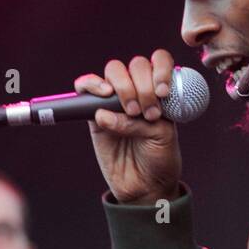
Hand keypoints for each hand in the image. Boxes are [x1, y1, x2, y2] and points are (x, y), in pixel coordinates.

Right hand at [74, 49, 182, 204]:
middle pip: (136, 65)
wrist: (145, 186)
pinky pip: (85, 87)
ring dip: (123, 86)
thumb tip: (106, 113)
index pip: (160, 61)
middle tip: (147, 112)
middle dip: (142, 85)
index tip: (162, 92)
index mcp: (161, 91)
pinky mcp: (94, 112)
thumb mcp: (162, 138)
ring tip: (130, 112)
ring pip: (114, 70)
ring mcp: (116, 99)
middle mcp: (140, 90)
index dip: (161, 69)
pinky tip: (102, 94)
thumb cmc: (159, 159)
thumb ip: (142, 122)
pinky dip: (90, 84)